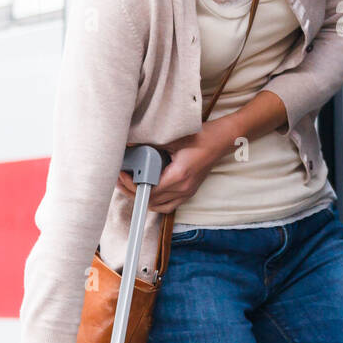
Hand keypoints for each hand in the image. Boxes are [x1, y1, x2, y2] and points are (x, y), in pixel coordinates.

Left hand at [117, 124, 232, 213]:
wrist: (222, 139)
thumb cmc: (201, 136)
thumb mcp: (173, 138)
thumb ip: (151, 143)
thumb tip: (129, 144)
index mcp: (178, 176)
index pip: (149, 191)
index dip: (132, 186)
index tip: (122, 174)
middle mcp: (183, 189)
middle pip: (151, 201)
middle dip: (133, 192)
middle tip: (120, 179)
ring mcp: (187, 192)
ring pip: (159, 206)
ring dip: (143, 198)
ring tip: (130, 185)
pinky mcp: (189, 191)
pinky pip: (168, 204)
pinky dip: (155, 201)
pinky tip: (147, 189)